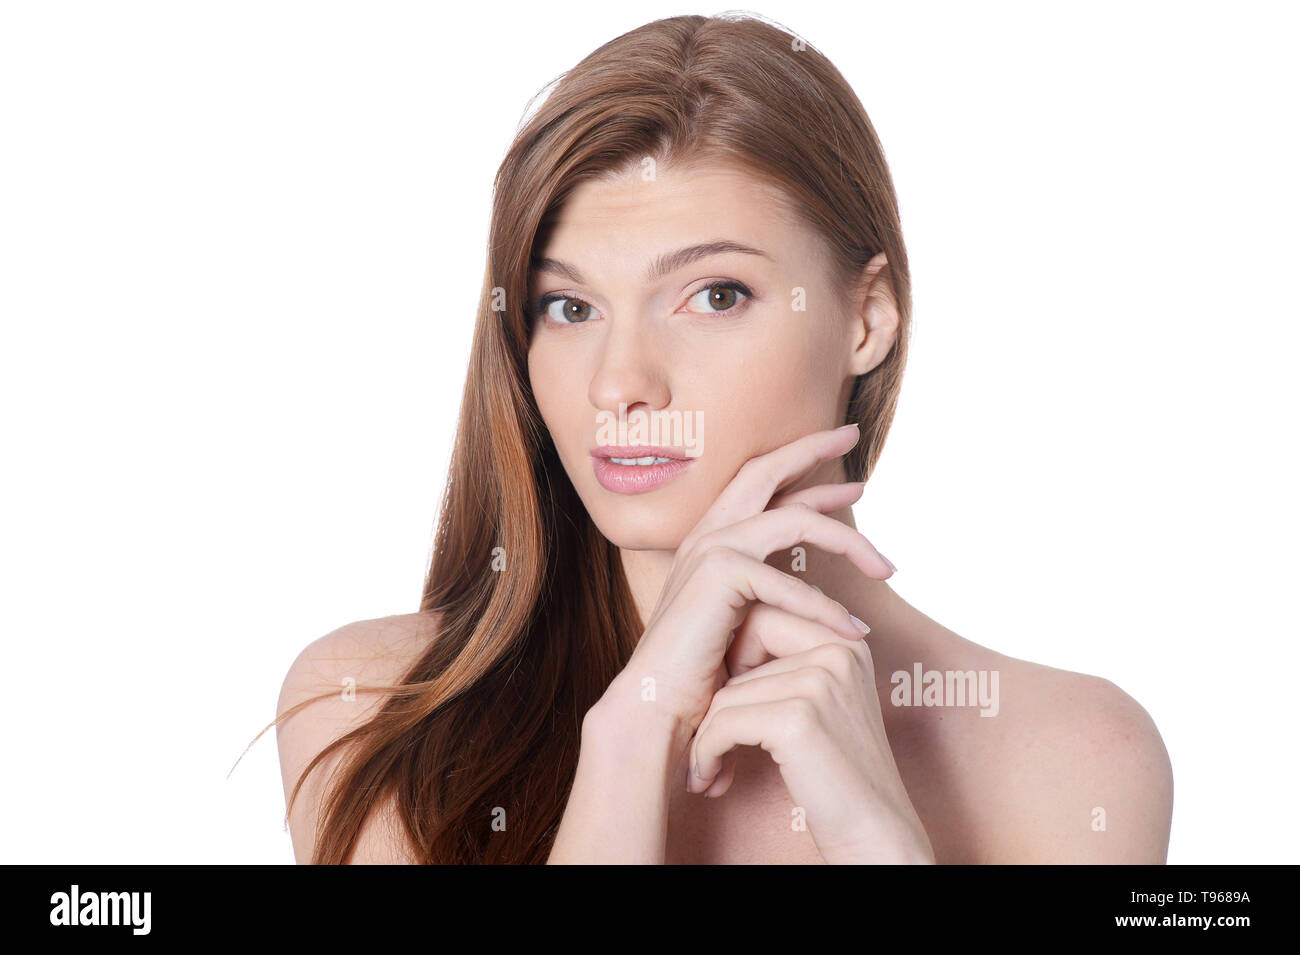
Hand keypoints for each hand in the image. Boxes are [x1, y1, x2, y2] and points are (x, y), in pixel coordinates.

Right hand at [592, 424, 894, 751]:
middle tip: (852, 433)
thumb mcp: (739, 623)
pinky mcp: (718, 573)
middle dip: (811, 448)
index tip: (848, 474)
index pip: (760, 486)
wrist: (657, 707)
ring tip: (886, 567)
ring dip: (847, 540)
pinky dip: (823, 608)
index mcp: (708, 540)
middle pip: (766, 471)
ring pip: (794, 520)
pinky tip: (851, 631)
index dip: (803, 469)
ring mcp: (709, 548)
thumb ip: (766, 596)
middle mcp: (705, 534)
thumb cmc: (697, 676)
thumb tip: (808, 588)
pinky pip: (788, 581)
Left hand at [685, 639, 935, 863]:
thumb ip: (790, 667)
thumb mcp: (824, 704)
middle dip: (715, 702)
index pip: (762, 623)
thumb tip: (727, 641)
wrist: (876, 831)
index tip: (723, 710)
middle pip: (740, 657)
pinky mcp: (798, 719)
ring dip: (707, 736)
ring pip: (725, 694)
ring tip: (709, 768)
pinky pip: (723, 723)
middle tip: (708, 744)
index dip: (732, 665)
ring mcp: (819, 682)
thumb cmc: (841, 774)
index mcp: (844, 641)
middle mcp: (837, 652)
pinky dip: (707, 752)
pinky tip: (710, 777)